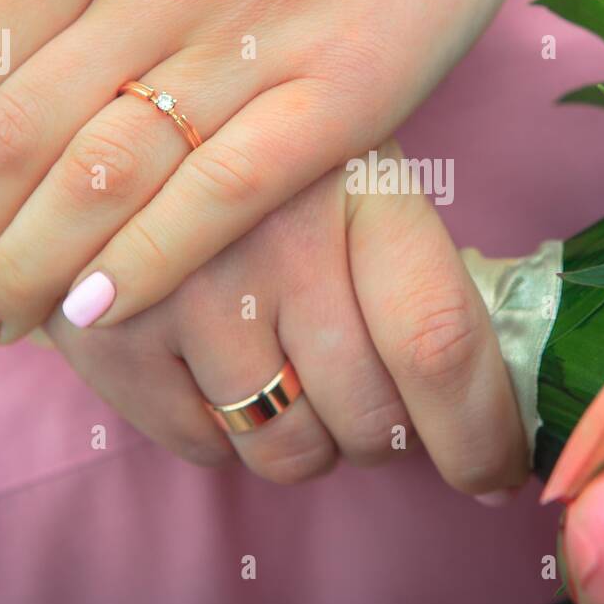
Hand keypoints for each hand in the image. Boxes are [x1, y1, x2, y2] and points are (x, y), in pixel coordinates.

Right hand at [43, 140, 528, 496]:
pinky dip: (226, 434)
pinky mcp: (108, 335)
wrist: (108, 130)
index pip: (439, 342)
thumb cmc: (273, 172)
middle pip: (368, 417)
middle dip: (386, 439)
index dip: (479, 434)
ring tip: (289, 377)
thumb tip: (492, 425)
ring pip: (287, 450)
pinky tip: (217, 367)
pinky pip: (205, 451)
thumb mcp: (362, 182)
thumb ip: (419, 283)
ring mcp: (184, 288)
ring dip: (308, 441)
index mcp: (363, 188)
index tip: (495, 474)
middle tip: (370, 404)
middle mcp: (273, 236)